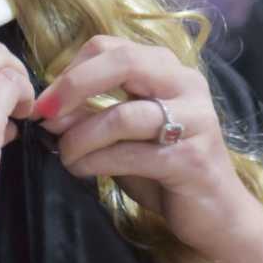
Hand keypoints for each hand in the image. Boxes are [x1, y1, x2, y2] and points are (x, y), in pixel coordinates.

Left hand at [33, 35, 262, 262]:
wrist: (217, 216)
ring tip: (65, 155)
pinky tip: (81, 170)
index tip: (45, 99)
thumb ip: (89, 117)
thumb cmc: (164, 170)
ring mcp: (194, 120)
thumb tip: (48, 110)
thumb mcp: (120, 137)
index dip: (70, 69)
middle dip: (74, 86)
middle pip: (123, 62)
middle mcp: (186, 84)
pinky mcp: (191, 159)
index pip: (111, 47)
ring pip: (122, 115)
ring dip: (80, 137)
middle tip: (44, 113)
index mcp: (167, 69)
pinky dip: (95, 161)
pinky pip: (130, 153)